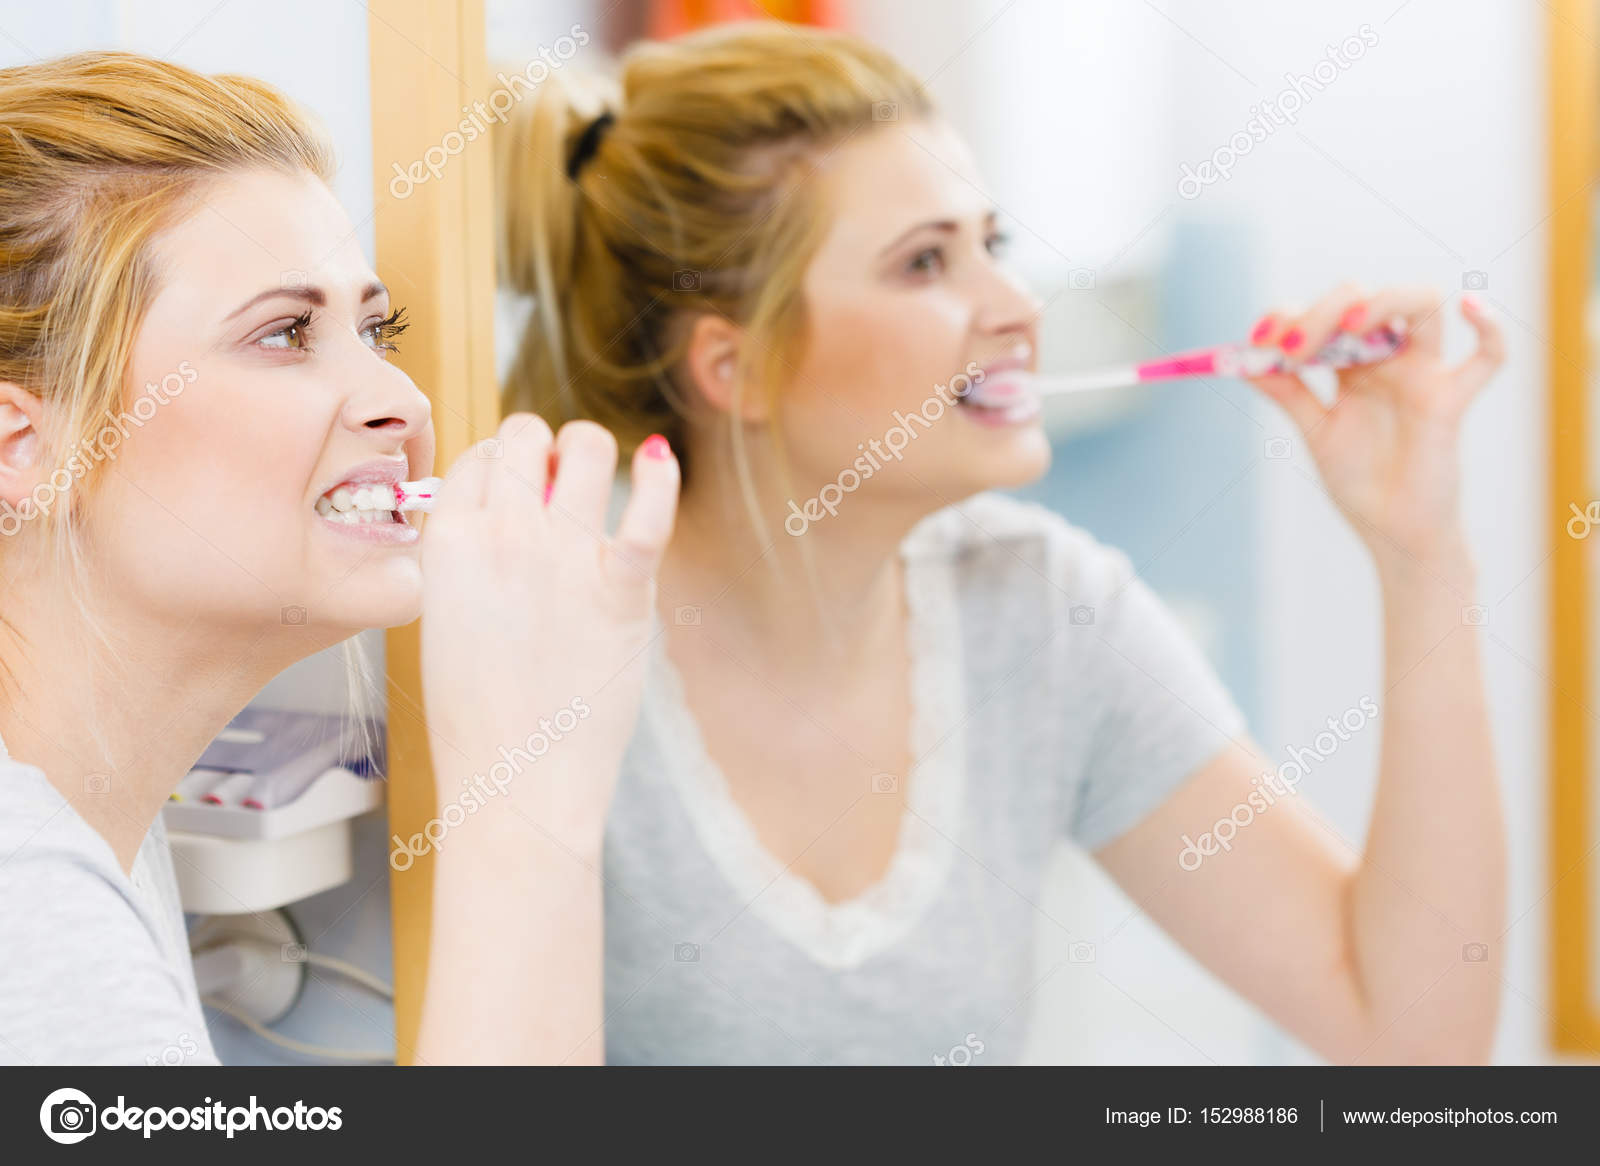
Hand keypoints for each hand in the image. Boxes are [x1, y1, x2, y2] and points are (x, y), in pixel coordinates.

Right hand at [418, 415, 678, 850]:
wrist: (514, 783)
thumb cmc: (479, 716)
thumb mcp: (445, 620)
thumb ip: (470, 560)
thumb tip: (508, 511)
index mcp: (449, 543)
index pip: (477, 455)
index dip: (500, 466)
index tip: (515, 493)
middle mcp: (503, 534)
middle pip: (525, 434)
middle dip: (542, 450)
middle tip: (554, 489)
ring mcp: (564, 556)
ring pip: (585, 447)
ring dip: (590, 454)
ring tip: (596, 483)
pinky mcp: (621, 588)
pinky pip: (649, 511)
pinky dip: (660, 476)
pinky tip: (658, 460)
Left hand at [1244, 285, 1503, 570]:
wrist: (1391, 531)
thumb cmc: (1360, 481)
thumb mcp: (1315, 432)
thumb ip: (1287, 394)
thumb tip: (1241, 362)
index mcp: (1352, 363)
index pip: (1324, 315)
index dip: (1290, 315)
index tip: (1258, 340)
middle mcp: (1388, 358)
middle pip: (1365, 300)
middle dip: (1325, 312)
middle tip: (1294, 347)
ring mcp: (1422, 374)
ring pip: (1422, 305)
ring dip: (1386, 301)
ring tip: (1351, 325)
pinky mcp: (1449, 402)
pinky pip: (1488, 359)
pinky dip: (1489, 328)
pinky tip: (1471, 306)